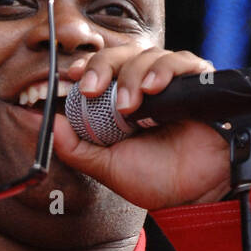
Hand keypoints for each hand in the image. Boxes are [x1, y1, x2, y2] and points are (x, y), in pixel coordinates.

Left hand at [51, 47, 231, 209]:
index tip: (72, 77)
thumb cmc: (156, 181)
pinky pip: (182, 61)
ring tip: (129, 106)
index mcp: (124, 103)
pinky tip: (154, 89)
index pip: (104, 69)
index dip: (87, 67)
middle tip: (92, 89)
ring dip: (133, 75)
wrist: (194, 196)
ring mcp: (173, 83)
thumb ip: (75, 148)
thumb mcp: (106, 167)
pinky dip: (165, 70)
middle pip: (123, 54)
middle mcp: (148, 88)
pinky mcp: (199, 82)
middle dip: (103, 67)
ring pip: (149, 55)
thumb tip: (51, 122)